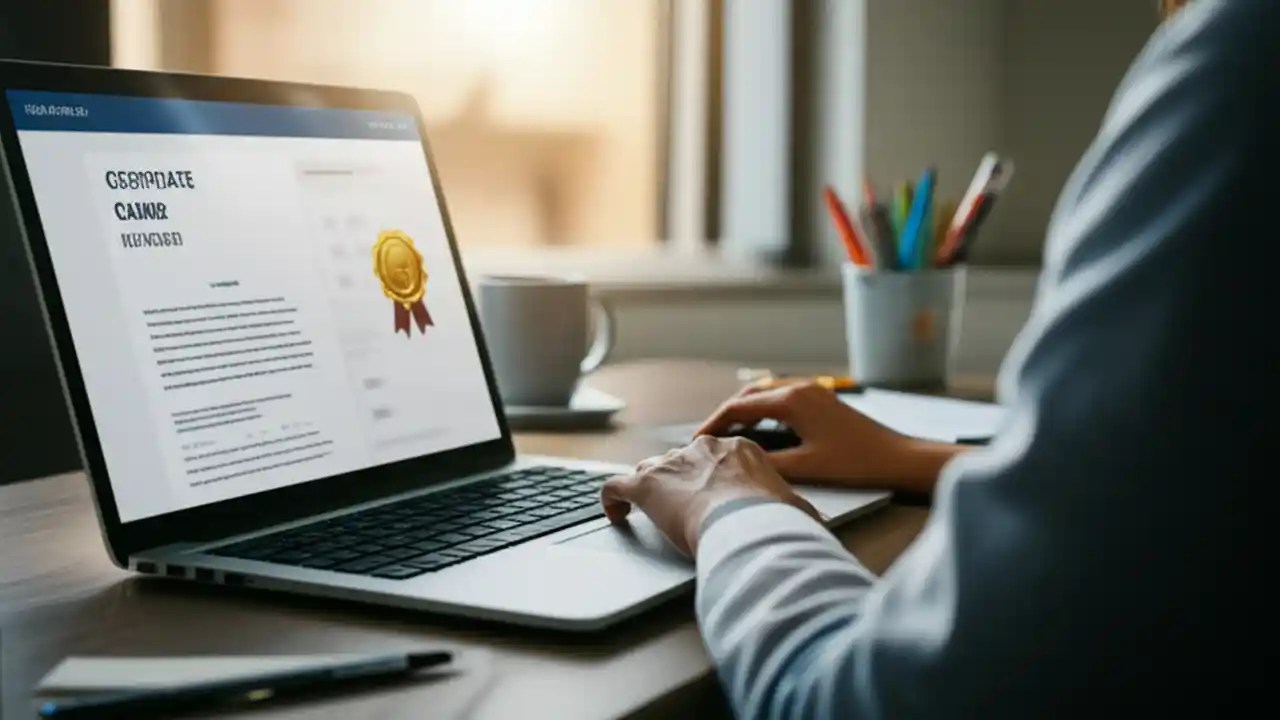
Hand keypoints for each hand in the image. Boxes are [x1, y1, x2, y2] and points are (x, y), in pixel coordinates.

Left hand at [601, 436, 820, 555]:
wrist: (746, 522)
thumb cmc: (773, 517)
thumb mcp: (795, 509)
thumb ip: (800, 512)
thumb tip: (818, 523)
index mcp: (739, 450)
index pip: (716, 458)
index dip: (711, 479)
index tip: (713, 498)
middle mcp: (702, 450)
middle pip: (681, 461)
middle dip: (679, 482)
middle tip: (682, 509)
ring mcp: (670, 465)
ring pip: (649, 470)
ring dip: (647, 490)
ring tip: (648, 512)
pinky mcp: (644, 485)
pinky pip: (615, 486)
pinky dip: (611, 500)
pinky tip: (616, 516)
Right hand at [695, 382, 963, 493]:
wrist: (900, 459)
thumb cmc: (856, 464)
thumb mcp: (805, 467)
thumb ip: (766, 462)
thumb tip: (733, 462)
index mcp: (792, 400)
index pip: (739, 407)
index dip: (713, 424)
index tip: (696, 442)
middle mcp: (800, 388)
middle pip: (749, 395)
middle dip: (725, 415)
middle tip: (707, 438)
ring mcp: (814, 391)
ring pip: (767, 394)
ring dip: (744, 411)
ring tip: (728, 435)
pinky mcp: (823, 400)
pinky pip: (783, 398)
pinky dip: (763, 411)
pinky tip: (760, 431)